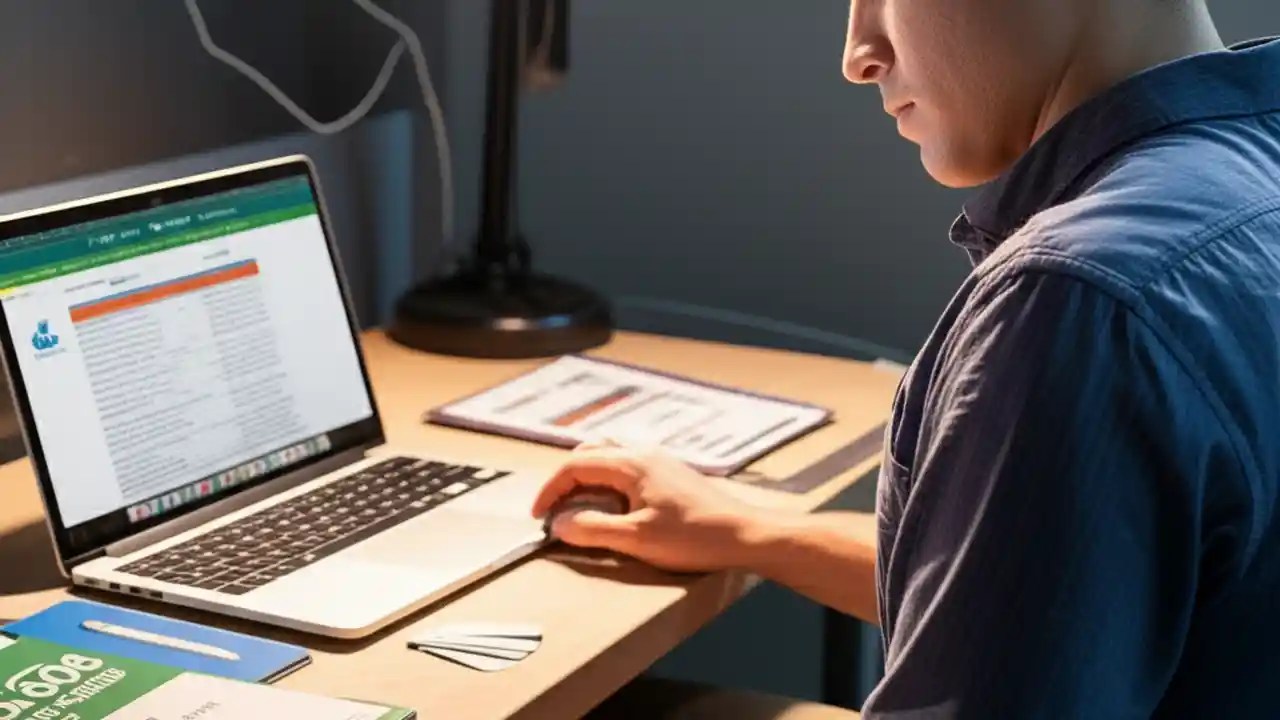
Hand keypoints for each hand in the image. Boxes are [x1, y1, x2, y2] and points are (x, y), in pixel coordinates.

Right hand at [531, 440, 767, 572]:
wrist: (743, 533)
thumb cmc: (692, 536)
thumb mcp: (636, 539)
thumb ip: (593, 529)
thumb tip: (559, 523)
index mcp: (630, 463)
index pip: (575, 465)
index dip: (550, 489)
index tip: (539, 516)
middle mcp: (643, 452)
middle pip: (590, 451)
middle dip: (565, 478)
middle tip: (554, 507)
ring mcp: (659, 459)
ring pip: (610, 453)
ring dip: (587, 474)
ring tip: (577, 503)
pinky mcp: (671, 472)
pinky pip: (627, 463)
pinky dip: (607, 477)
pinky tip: (612, 501)